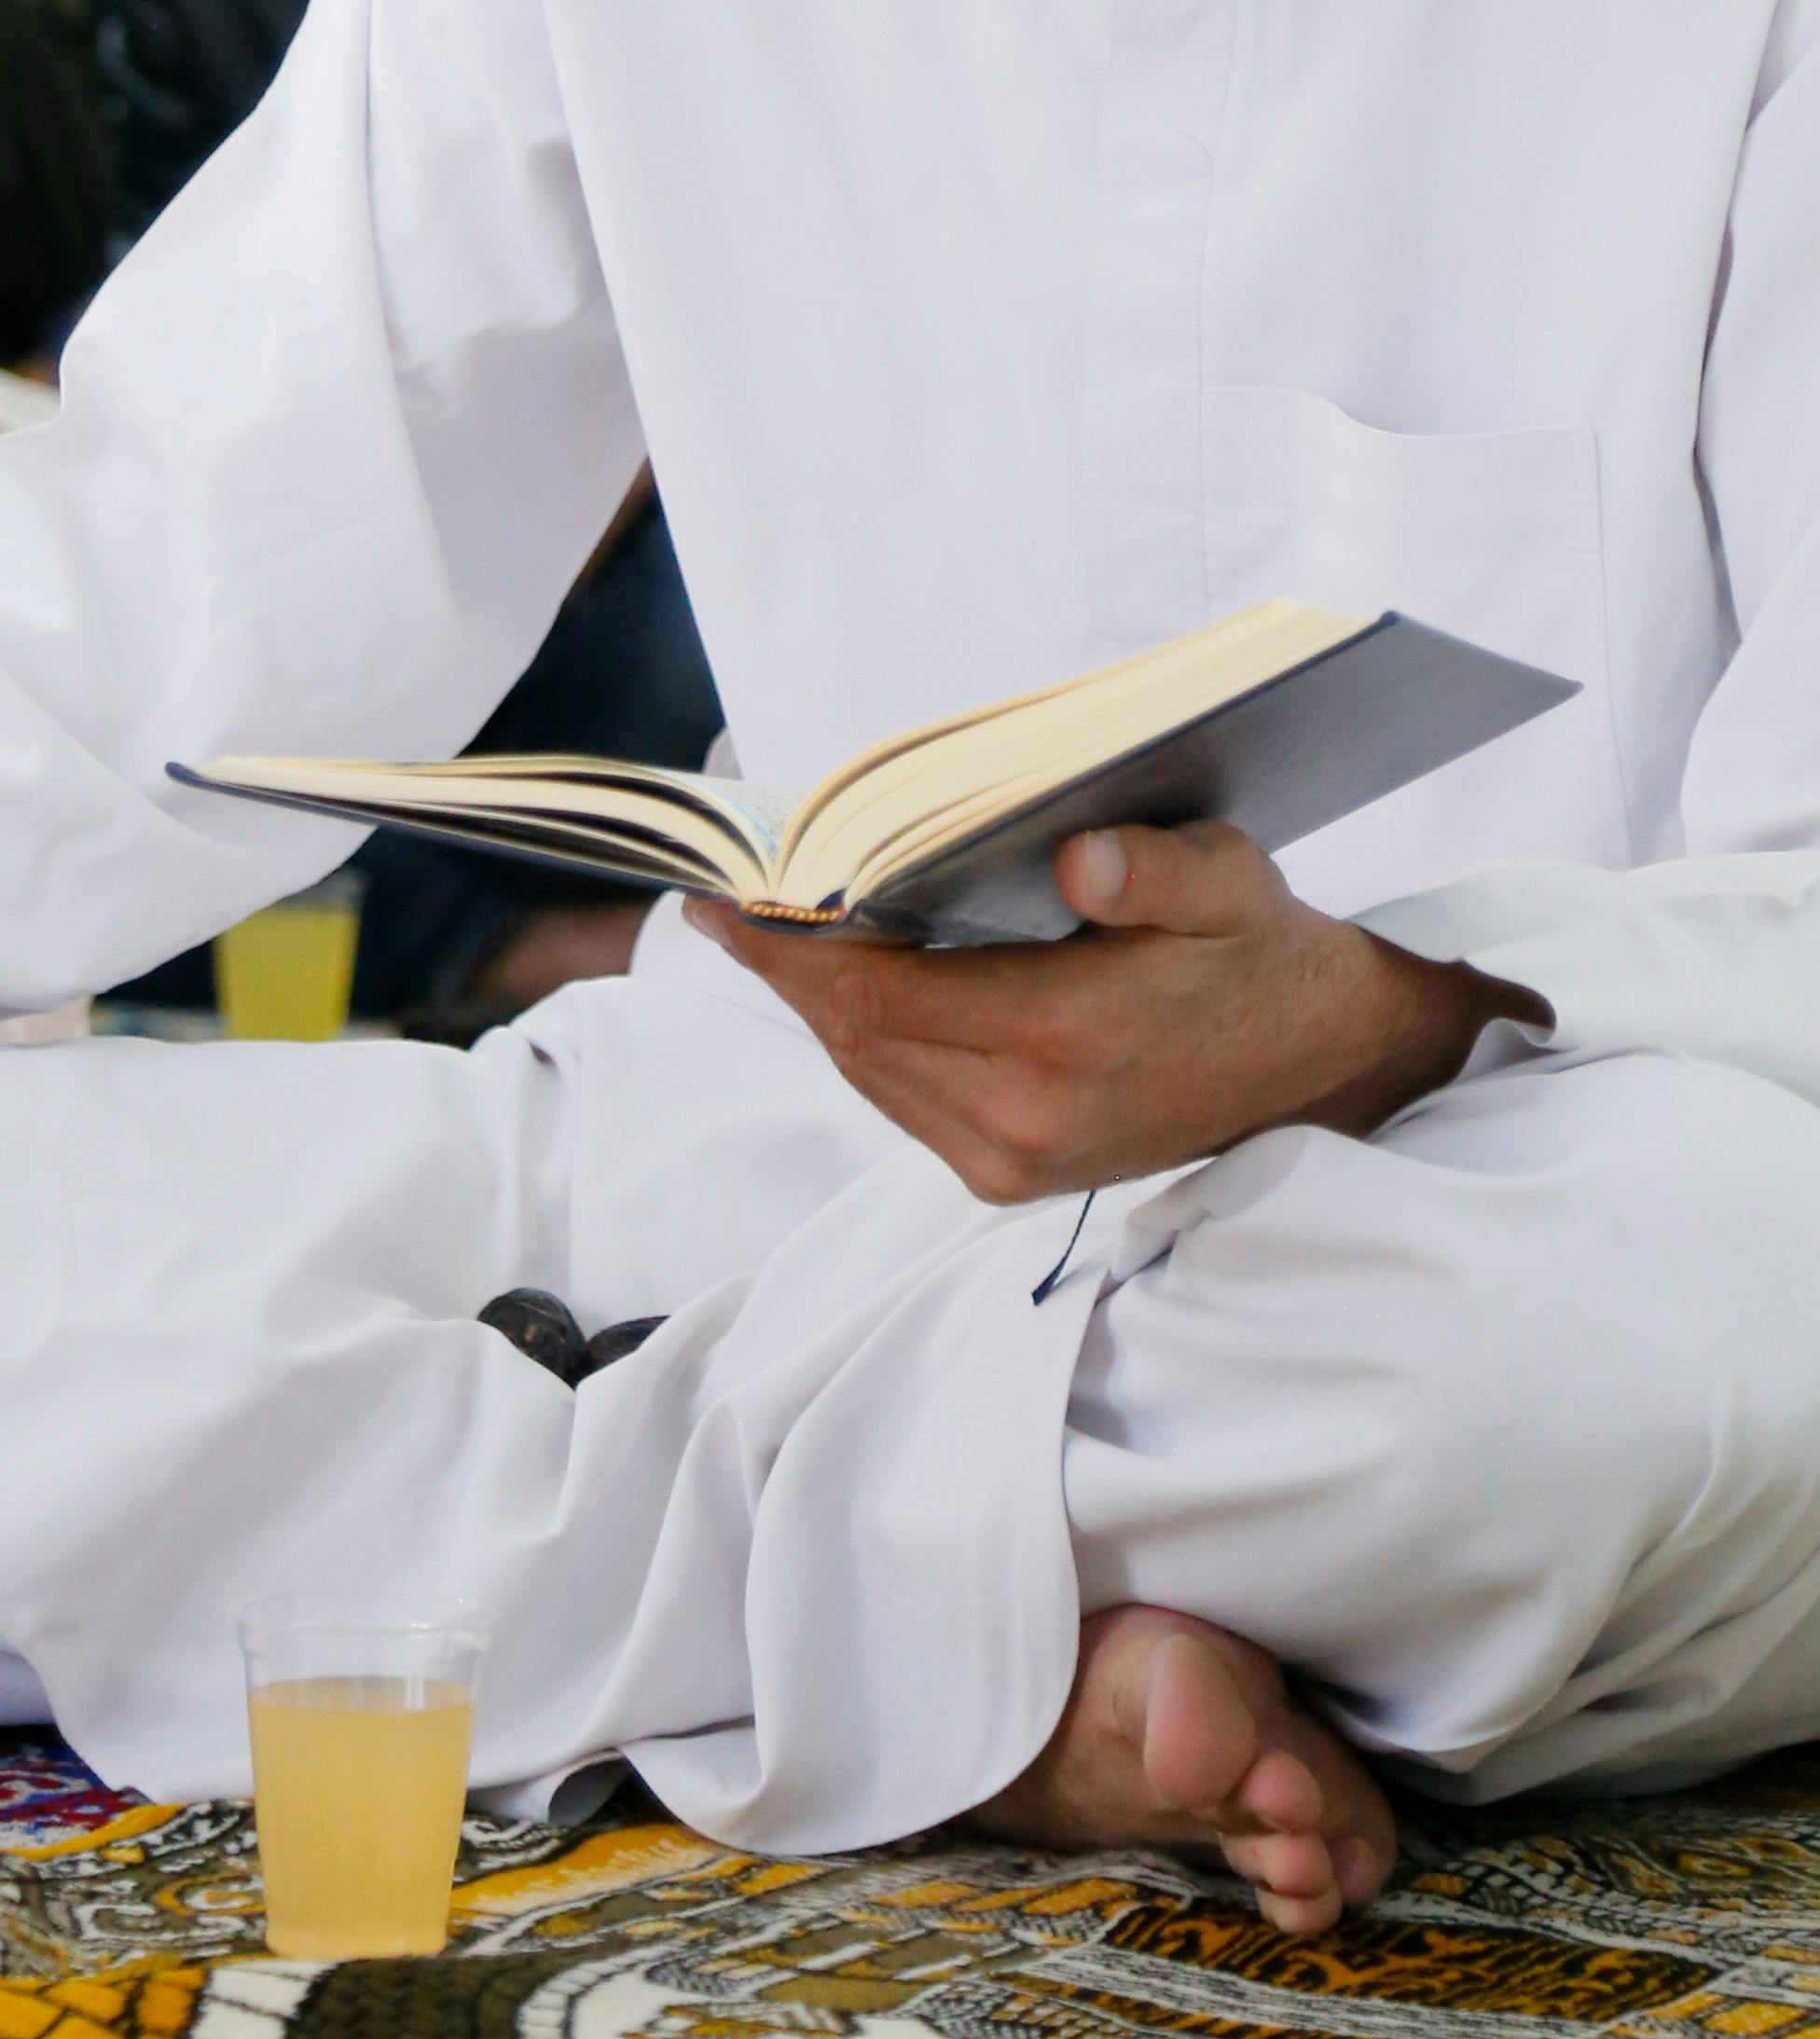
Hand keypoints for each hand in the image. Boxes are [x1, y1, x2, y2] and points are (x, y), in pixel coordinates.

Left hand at [692, 824, 1544, 1201]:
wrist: (1316, 1063)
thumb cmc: (1257, 950)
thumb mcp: (1226, 881)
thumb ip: (1148, 868)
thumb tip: (1075, 862)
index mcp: (1060, 1041)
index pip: (877, 993)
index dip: (788, 946)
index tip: (722, 895)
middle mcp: (1021, 1120)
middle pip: (854, 1037)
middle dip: (783, 967)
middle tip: (722, 896)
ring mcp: (1010, 1161)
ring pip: (869, 1072)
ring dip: (815, 1004)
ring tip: (764, 926)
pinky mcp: (1009, 1176)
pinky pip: (901, 1097)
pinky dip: (860, 1038)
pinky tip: (839, 981)